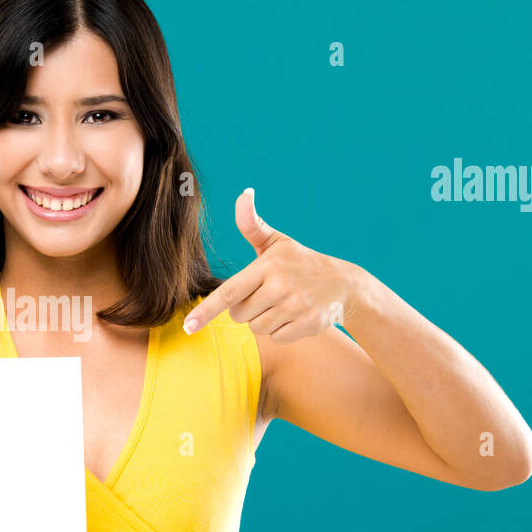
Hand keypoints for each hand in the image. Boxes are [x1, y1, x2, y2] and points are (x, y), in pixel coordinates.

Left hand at [184, 188, 360, 341]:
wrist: (344, 283)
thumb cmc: (300, 262)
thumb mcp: (276, 243)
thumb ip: (252, 224)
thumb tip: (244, 194)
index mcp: (268, 266)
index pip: (229, 292)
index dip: (206, 310)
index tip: (188, 326)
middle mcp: (281, 286)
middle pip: (239, 315)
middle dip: (247, 309)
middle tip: (268, 295)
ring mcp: (295, 306)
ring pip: (257, 328)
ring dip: (264, 321)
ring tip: (283, 304)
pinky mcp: (308, 324)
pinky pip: (276, 338)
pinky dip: (282, 331)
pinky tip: (295, 315)